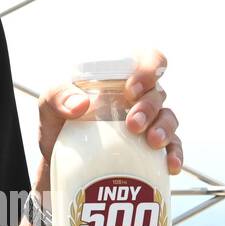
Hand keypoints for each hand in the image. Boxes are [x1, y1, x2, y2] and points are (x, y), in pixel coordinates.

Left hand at [36, 49, 183, 182]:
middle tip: (133, 124)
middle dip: (149, 106)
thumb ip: (56, 97)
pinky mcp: (153, 149)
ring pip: (169, 117)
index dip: (148, 69)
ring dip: (164, 128)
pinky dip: (176, 154)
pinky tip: (171, 165)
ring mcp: (148, 123)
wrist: (62, 165)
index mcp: (118, 80)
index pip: (147, 60)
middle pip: (158, 92)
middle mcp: (138, 98)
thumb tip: (81, 104)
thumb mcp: (48, 108)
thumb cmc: (59, 126)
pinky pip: (174, 148)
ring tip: (152, 142)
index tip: (132, 89)